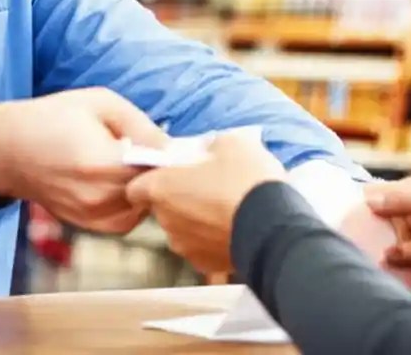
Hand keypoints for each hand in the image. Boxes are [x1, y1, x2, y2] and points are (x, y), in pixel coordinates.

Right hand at [0, 87, 169, 233]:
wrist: (7, 150)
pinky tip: (116, 180)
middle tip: (158, 152)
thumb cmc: (52, 118)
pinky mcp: (87, 226)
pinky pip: (126, 220)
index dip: (173, 158)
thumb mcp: (99, 103)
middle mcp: (97, 197)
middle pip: (153, 191)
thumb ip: (140, 125)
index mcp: (101, 162)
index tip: (183, 148)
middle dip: (160, 173)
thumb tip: (172, 147)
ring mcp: (91, 216)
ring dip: (145, 189)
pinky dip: (130, 203)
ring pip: (143, 208)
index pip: (158, 169)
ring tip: (132, 164)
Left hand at [126, 132, 287, 274]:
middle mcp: (167, 221)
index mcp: (162, 189)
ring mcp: (186, 247)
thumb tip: (209, 149)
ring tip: (225, 208)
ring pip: (183, 229)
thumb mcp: (231, 143)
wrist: (275, 229)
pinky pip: (203, 247)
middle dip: (180, 198)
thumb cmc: (246, 180)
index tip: (170, 172)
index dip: (150, 179)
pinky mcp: (207, 265)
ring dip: (197, 220)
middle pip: (163, 207)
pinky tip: (235, 227)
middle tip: (206, 185)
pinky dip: (213, 239)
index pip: (135, 188)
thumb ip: (210, 146)